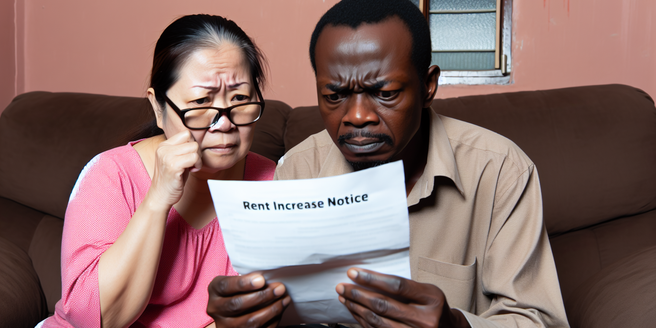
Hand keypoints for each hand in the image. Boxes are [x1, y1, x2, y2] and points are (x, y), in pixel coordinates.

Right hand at [148, 130, 201, 210]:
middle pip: (192, 140)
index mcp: (163, 145)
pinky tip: (191, 171)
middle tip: (192, 163)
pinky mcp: (173, 166)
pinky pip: (194, 158)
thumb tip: (197, 142)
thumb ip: (183, 149)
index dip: (192, 144)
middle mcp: (164, 149)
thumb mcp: (175, 160)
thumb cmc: (171, 179)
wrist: (160, 196)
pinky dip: (197, 165)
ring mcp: (167, 157)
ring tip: (191, 167)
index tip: (190, 155)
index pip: (185, 133)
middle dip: (197, 152)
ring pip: (194, 148)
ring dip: (198, 159)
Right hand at [207, 273, 290, 327]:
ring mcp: (226, 325)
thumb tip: (269, 277)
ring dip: (271, 309)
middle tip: (279, 288)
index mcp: (215, 291)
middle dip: (262, 296)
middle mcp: (216, 309)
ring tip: (284, 299)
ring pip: (249, 321)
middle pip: (238, 304)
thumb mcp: (235, 282)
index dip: (243, 283)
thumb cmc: (237, 292)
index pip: (226, 286)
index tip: (261, 280)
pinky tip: (281, 309)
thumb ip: (247, 279)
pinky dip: (273, 320)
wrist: (231, 315)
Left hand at [336, 268, 469, 327]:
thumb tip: (367, 277)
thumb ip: (403, 287)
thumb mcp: (427, 291)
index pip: (397, 286)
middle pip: (384, 305)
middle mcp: (425, 319)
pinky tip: (354, 311)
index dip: (372, 278)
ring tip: (344, 298)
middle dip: (358, 294)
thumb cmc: (433, 306)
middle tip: (342, 286)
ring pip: (378, 321)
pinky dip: (363, 321)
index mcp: (432, 299)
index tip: (353, 273)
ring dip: (357, 308)